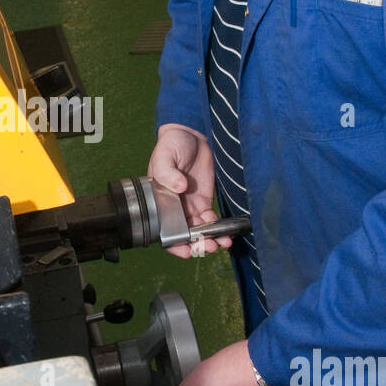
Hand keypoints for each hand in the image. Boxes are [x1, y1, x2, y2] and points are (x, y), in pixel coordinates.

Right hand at [148, 123, 233, 257]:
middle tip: (209, 247)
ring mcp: (189, 206)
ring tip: (222, 243)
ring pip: (199, 231)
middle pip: (183, 234)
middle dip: (196, 244)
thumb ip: (167, 172)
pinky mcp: (204, 201)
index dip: (174, 244)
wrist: (191, 134)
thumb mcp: (164, 156)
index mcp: (158, 201)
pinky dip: (218, 228)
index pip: (163, 229)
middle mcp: (173, 208)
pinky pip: (210, 219)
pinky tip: (226, 232)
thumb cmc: (171, 144)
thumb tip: (178, 188)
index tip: (186, 250)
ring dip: (210, 240)